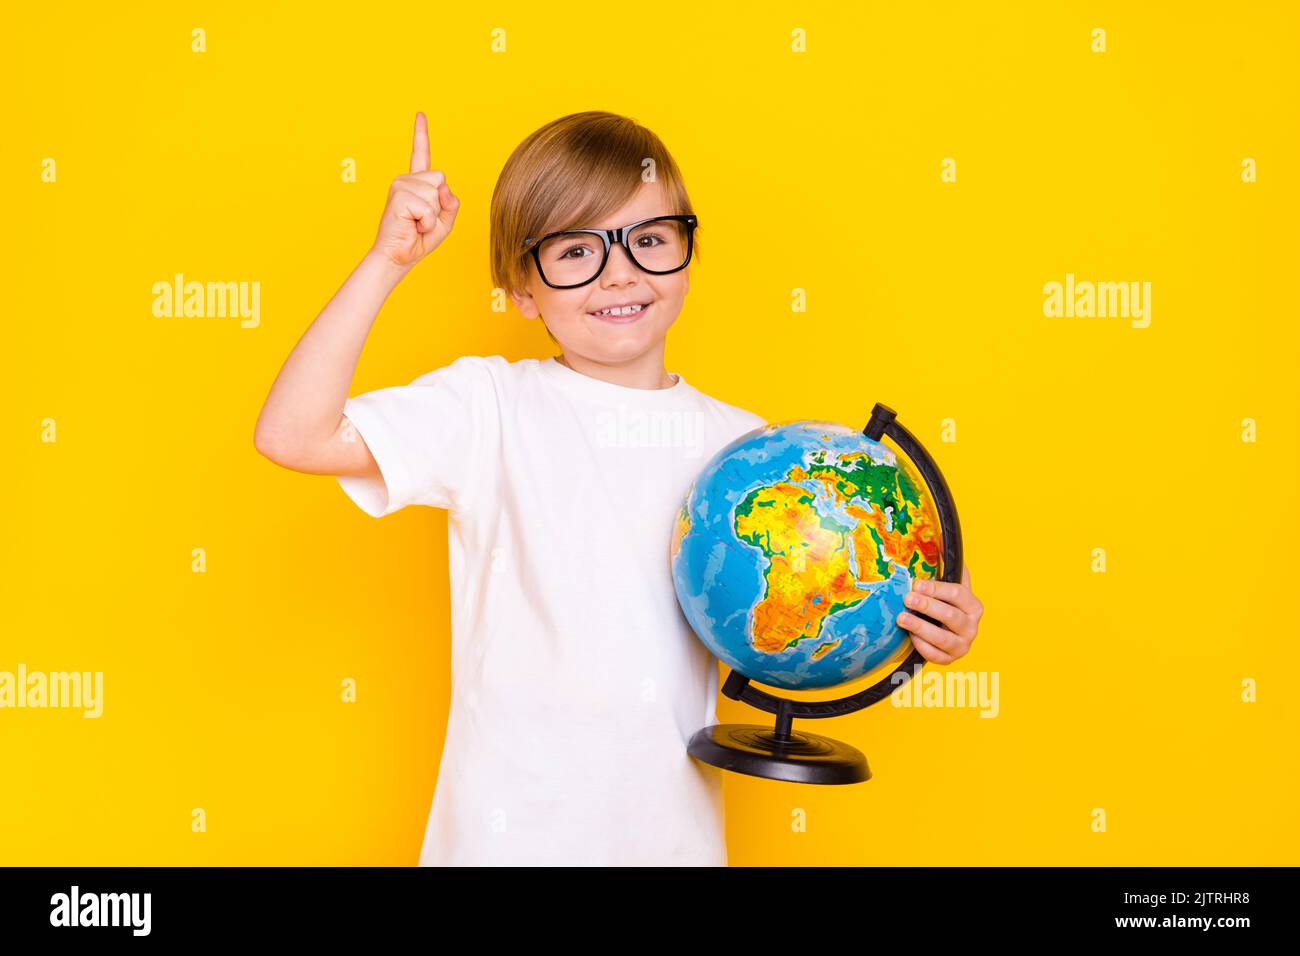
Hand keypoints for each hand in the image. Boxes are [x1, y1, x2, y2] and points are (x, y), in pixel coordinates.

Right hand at [369, 111, 460, 269]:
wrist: (398, 256)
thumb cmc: (419, 239)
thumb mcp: (445, 221)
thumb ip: (451, 202)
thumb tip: (443, 186)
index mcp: (416, 184)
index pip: (421, 154)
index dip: (421, 134)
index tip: (420, 114)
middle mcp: (406, 180)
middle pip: (440, 179)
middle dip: (439, 204)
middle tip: (422, 220)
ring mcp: (400, 186)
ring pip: (435, 192)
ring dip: (432, 215)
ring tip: (416, 223)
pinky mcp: (399, 196)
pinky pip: (428, 206)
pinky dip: (427, 221)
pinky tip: (413, 225)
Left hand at [896, 564, 982, 663]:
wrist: (947, 633)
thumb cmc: (945, 605)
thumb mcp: (949, 586)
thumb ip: (948, 566)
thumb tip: (941, 536)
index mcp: (973, 606)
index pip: (957, 595)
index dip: (937, 589)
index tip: (917, 583)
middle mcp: (972, 627)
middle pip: (950, 616)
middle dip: (927, 606)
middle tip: (907, 598)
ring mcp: (962, 645)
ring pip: (942, 638)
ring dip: (920, 627)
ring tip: (901, 617)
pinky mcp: (949, 660)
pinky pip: (935, 655)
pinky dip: (921, 645)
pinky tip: (908, 636)